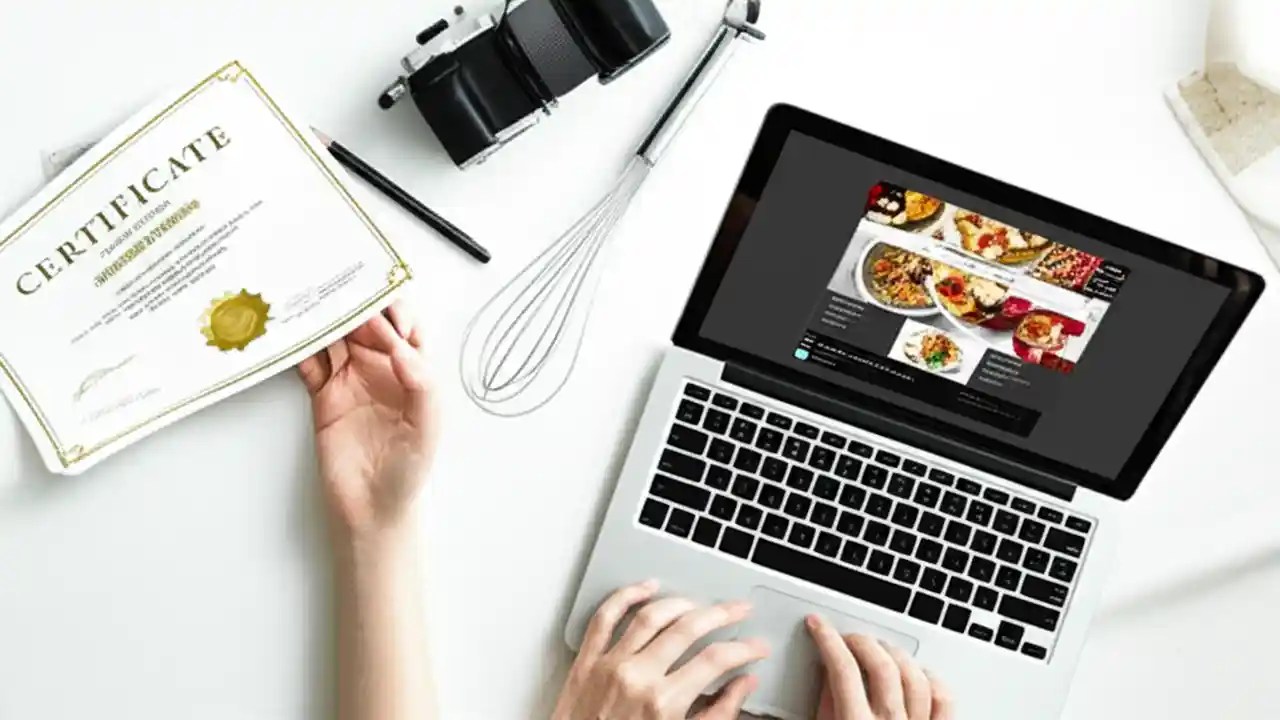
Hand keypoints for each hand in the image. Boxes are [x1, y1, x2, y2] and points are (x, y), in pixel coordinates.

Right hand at [297, 300, 437, 539]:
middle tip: (342, 299)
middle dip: (355, 308)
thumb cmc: (408, 470)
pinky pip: (310, 364)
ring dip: (326, 321)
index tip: (382, 318)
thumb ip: (422, 386)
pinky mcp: (323, 396)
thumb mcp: (427, 428)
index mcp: (412, 372)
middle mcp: (381, 370)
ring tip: (314, 306)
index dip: (395, 314)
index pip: (405, 329)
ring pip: (336, 338)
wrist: (372, 509)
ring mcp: (350, 380)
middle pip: (367, 326)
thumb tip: (403, 348)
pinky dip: (300, 348)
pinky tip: (294, 335)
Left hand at [553, 581, 769, 719]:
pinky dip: (625, 596)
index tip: (756, 647)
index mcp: (664, 703)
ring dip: (680, 602)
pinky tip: (645, 588)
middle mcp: (637, 677)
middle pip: (688, 628)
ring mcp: (609, 665)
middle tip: (738, 609)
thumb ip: (717, 715)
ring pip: (650, 615)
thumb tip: (743, 685)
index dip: (744, 649)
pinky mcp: (586, 661)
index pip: (715, 660)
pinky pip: (605, 617)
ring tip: (698, 603)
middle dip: (721, 614)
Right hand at [807, 615, 952, 719]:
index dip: (827, 640)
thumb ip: (825, 707)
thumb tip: (827, 672)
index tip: (819, 625)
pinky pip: (943, 700)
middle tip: (849, 636)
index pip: (842, 670)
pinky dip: (931, 679)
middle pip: (882, 666)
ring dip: (895, 655)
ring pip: (915, 677)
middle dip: (862, 641)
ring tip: (880, 649)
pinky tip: (916, 672)